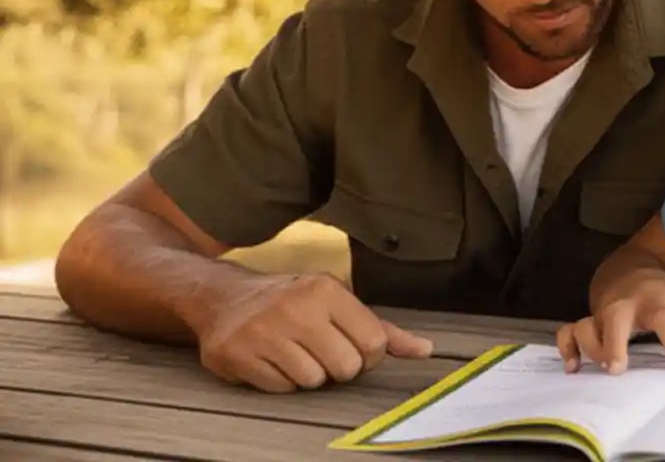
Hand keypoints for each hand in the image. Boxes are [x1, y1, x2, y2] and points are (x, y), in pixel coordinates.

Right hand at [190, 272, 433, 392]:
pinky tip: (271, 359)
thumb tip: (426, 350)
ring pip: (312, 381)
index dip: (367, 357)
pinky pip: (280, 388)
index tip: (352, 350)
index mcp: (327, 290)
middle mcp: (296, 307)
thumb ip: (382, 330)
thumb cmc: (293, 301)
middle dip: (337, 368)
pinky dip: (279, 381)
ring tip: (292, 352)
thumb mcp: (338, 303)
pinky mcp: (237, 353)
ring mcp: (263, 330)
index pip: (373, 343)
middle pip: (345, 367)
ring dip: (307, 375)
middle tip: (320, 352)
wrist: (223, 296)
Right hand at [555, 270, 664, 374]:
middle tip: (617, 368)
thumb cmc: (659, 295)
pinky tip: (573, 367)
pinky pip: (568, 332)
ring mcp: (602, 313)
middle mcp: (625, 306)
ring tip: (602, 369)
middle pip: (616, 319)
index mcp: (655, 304)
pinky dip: (567, 347)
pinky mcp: (586, 319)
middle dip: (614, 343)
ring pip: (587, 326)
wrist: (631, 269)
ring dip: (591, 348)